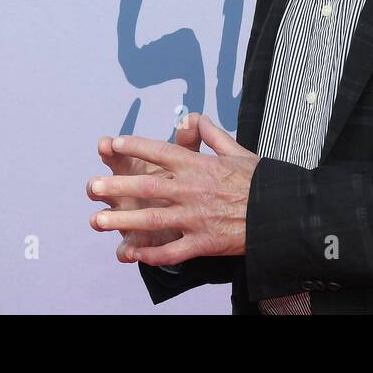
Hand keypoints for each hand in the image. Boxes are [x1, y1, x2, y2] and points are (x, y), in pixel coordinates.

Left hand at [88, 115, 259, 265]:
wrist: (279, 213)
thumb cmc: (260, 181)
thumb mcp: (238, 151)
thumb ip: (213, 135)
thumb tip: (196, 118)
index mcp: (200, 166)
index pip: (162, 151)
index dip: (136, 145)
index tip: (114, 142)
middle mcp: (193, 190)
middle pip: (148, 185)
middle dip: (117, 186)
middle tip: (93, 187)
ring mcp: (196, 217)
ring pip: (152, 219)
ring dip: (122, 221)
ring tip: (97, 221)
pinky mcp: (203, 242)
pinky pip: (172, 250)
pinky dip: (151, 254)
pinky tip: (132, 254)